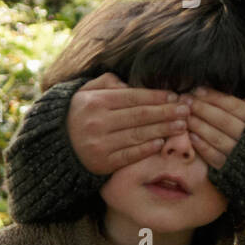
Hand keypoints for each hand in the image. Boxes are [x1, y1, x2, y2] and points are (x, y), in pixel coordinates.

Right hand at [67, 73, 191, 174]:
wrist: (58, 146)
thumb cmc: (79, 114)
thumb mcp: (86, 91)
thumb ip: (108, 82)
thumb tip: (131, 83)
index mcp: (95, 101)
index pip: (133, 97)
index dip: (157, 96)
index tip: (175, 96)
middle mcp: (97, 122)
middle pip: (140, 116)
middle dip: (167, 112)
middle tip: (186, 110)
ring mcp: (100, 144)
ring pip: (139, 135)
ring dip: (163, 129)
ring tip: (181, 125)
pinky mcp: (103, 163)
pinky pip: (130, 154)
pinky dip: (147, 148)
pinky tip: (162, 142)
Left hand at [185, 86, 244, 170]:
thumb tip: (235, 92)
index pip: (234, 106)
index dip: (214, 97)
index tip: (198, 90)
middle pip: (223, 120)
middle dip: (202, 109)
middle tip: (186, 100)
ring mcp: (241, 155)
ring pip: (217, 138)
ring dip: (199, 126)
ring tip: (186, 116)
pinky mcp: (232, 171)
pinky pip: (215, 158)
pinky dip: (203, 147)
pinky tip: (191, 136)